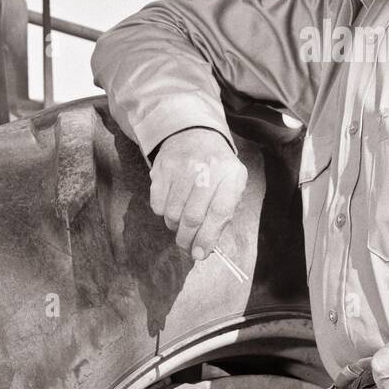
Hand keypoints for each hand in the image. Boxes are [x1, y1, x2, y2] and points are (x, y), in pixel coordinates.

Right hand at [149, 127, 246, 257]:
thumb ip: (223, 215)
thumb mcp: (231, 185)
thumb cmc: (216, 169)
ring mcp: (182, 166)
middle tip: (187, 248)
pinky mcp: (162, 167)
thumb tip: (204, 247)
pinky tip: (172, 205)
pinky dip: (163, 213)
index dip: (208, 238)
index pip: (219, 212)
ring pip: (172, 213)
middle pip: (192, 216)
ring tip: (181, 222)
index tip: (200, 254)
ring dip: (175, 226)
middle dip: (188, 239)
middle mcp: (207, 168)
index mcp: (230, 174)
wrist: (193, 133)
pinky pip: (157, 204)